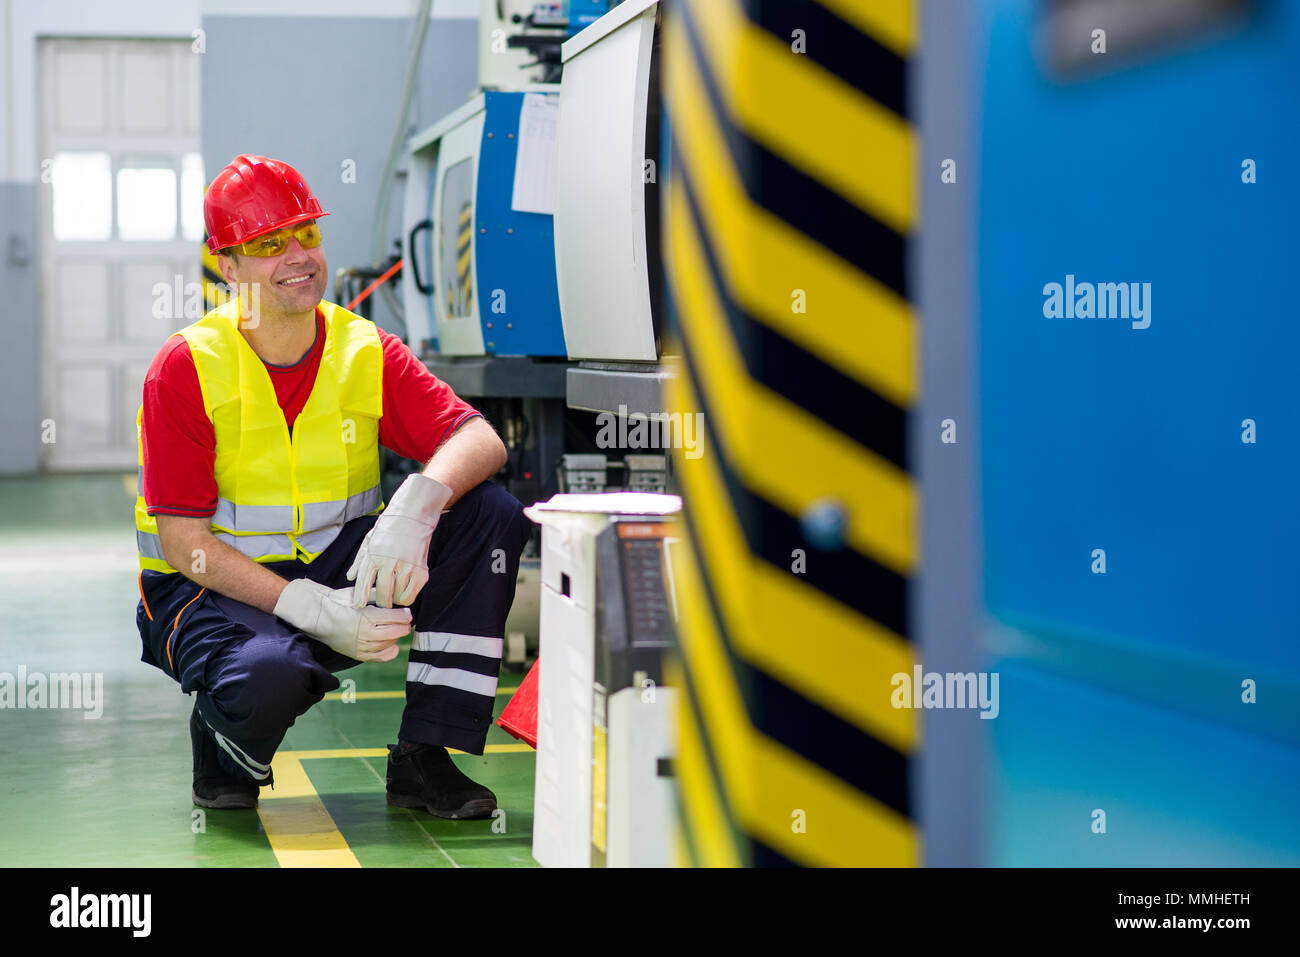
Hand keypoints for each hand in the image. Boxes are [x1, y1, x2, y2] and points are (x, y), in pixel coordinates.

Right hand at [273, 578, 410, 661]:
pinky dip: (389, 653)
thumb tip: (393, 597)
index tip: (407, 612)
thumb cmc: (337, 602)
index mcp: (365, 617)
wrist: (317, 616)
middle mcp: (364, 634)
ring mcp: (360, 646)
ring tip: (398, 630)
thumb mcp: (357, 594)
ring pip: (388, 645)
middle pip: (394, 632)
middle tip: (406, 621)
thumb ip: (376, 596)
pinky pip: (378, 658)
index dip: (404, 615)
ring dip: (396, 637)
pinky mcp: (356, 654)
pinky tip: (393, 646)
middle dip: (403, 626)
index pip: (393, 618)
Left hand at [347, 474, 452, 607]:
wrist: (413, 516)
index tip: (360, 605)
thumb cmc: (389, 528)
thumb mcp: (369, 540)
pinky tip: (404, 590)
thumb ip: (359, 560)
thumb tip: (350, 577)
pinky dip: (407, 596)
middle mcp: (389, 562)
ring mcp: (407, 567)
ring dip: (395, 599)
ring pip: (397, 597)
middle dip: (381, 602)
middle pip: (383, 594)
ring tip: (394, 594)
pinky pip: (411, 594)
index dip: (361, 597)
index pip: (364, 582)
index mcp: (374, 555)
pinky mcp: (421, 570)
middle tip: (382, 603)